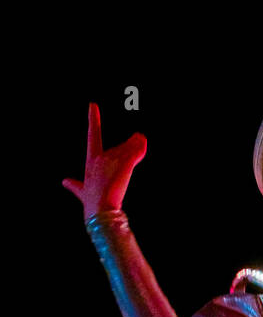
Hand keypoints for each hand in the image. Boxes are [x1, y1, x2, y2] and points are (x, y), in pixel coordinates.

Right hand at [62, 102, 146, 220]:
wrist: (100, 210)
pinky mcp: (124, 165)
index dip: (93, 119)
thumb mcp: (81, 192)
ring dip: (136, 145)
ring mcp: (113, 160)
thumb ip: (74, 186)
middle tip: (138, 137)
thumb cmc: (91, 203)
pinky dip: (140, 149)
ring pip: (128, 149)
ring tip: (141, 140)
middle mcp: (101, 157)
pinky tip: (143, 143)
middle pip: (118, 146)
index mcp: (91, 160)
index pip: (93, 135)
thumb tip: (65, 181)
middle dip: (129, 144)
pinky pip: (135, 153)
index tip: (93, 105)